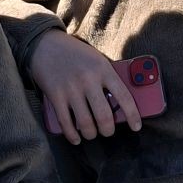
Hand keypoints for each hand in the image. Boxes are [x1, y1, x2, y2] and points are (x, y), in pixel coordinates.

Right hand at [29, 29, 140, 145]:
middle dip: (108, 130)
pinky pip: (66, 123)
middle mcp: (89, 80)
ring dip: (91, 134)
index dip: (133, 116)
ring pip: (86, 123)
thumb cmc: (76, 54)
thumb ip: (108, 78)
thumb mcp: (97, 60)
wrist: (46, 44)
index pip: (124, 97)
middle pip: (104, 116)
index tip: (136, 127)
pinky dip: (72, 135)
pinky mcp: (55, 95)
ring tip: (92, 134)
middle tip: (107, 131)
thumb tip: (118, 106)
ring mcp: (71, 89)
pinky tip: (76, 139)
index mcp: (104, 69)